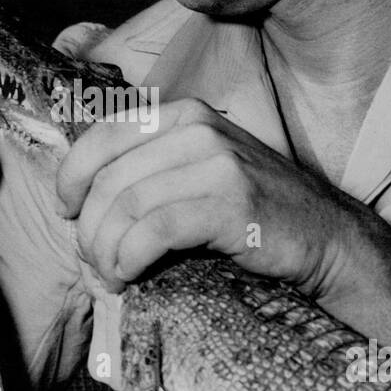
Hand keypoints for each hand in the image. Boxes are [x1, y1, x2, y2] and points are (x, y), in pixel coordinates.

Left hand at [56, 97, 366, 298]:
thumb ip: (148, 168)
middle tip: (93, 263)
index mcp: (183, 113)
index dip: (71, 177)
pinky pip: (154, 231)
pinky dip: (130, 259)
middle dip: (89, 228)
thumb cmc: (251, 212)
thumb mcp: (198, 170)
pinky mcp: (229, 202)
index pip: (102, 135)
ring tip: (111, 276)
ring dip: (106, 251)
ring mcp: (216, 162)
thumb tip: (77, 201)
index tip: (66, 212)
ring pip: (127, 206)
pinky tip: (129, 277)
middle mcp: (197, 127)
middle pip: (110, 179)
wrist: (324, 237)